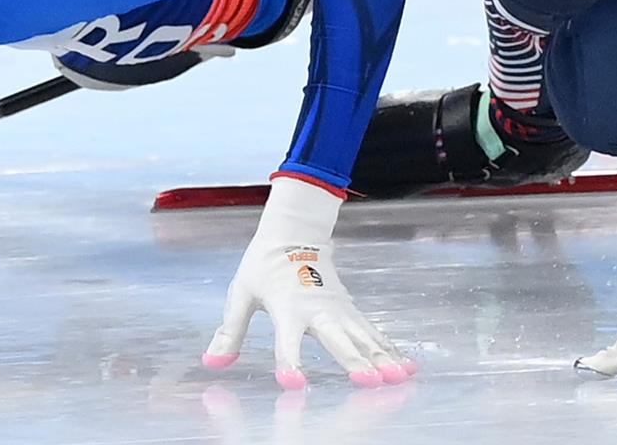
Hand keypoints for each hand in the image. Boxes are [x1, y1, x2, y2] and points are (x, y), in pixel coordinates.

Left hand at [203, 176, 415, 389]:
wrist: (294, 231)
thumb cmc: (263, 266)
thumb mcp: (241, 295)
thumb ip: (229, 332)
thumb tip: (211, 363)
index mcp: (287, 307)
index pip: (287, 342)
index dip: (289, 363)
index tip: (293, 384)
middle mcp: (317, 309)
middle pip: (339, 338)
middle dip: (355, 361)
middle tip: (370, 382)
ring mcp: (338, 308)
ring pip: (364, 336)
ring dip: (382, 358)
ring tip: (399, 379)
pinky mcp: (350, 308)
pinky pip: (373, 332)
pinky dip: (390, 349)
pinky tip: (406, 368)